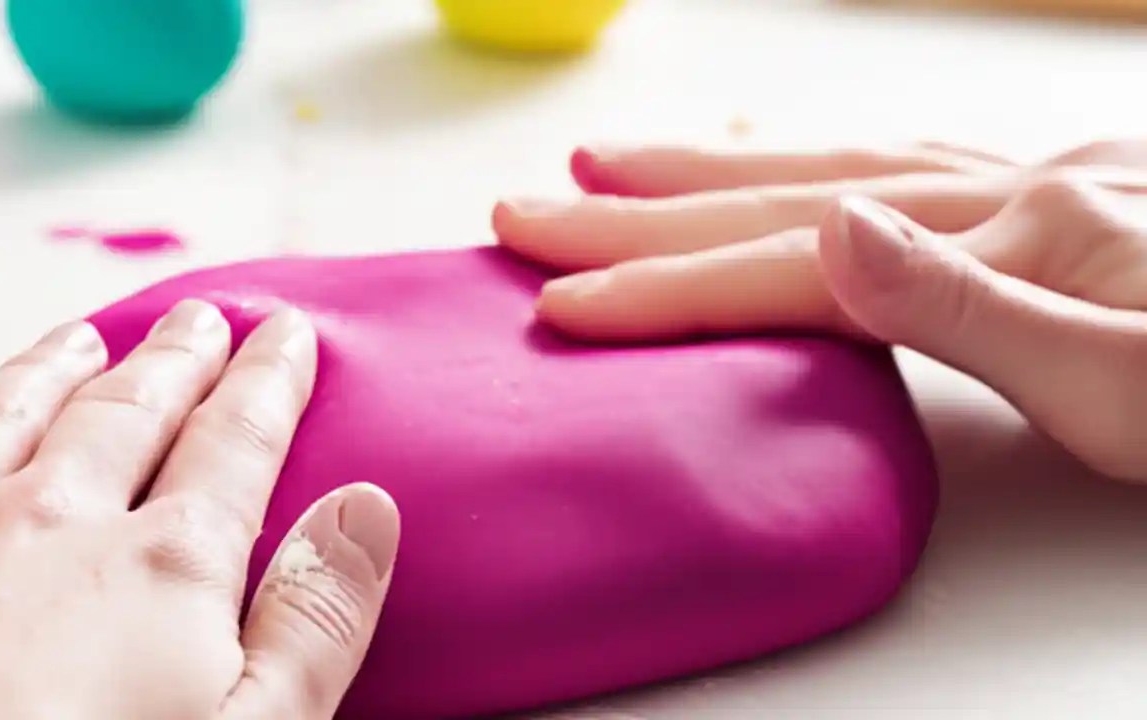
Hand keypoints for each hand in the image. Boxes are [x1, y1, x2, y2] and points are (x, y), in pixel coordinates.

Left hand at [0, 300, 399, 719]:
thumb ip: (314, 622)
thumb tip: (364, 511)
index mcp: (164, 564)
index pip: (235, 441)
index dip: (269, 382)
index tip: (286, 335)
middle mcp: (52, 524)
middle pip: (127, 414)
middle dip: (173, 361)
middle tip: (201, 319)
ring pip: (6, 422)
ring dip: (51, 374)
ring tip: (81, 340)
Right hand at [494, 141, 1146, 481]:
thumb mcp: (1132, 384)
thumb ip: (971, 303)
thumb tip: (829, 229)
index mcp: (1012, 239)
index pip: (790, 265)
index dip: (664, 282)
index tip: (559, 295)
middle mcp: (1003, 192)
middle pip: (780, 195)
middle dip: (638, 208)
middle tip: (526, 206)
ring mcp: (1026, 183)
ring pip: (827, 160)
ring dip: (705, 164)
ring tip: (611, 159)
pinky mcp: (1050, 196)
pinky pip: (896, 159)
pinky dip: (808, 157)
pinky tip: (778, 160)